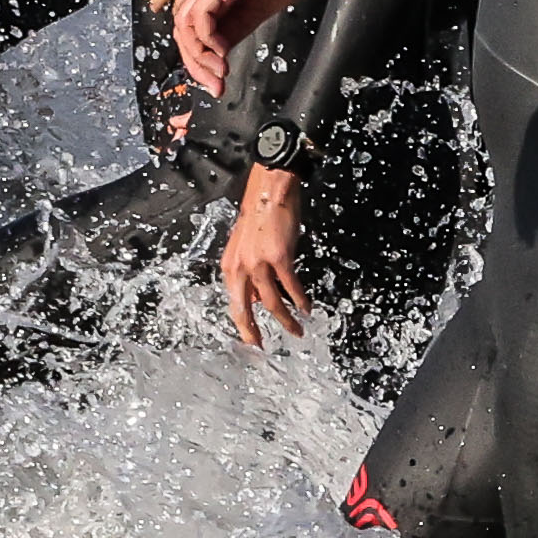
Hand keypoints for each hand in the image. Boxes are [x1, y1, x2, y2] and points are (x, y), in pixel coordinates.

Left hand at [180, 0, 333, 94]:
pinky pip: (200, 16)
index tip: (217, 83)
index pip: (196, 31)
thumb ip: (240, 28)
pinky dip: (207, 40)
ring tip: (219, 74)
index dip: (201, 60)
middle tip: (214, 86)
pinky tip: (223, 53)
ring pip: (186, 25)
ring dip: (199, 57)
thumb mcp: (264, 7)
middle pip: (184, 30)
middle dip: (195, 65)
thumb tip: (222, 52)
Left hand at [219, 165, 310, 346]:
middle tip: (261, 349)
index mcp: (230, 265)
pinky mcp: (279, 256)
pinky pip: (291, 286)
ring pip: (271, 302)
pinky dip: (301, 300)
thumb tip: (260, 296)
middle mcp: (240, 266)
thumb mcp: (247, 246)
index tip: (250, 340)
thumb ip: (250, 271)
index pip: (233, 303)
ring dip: (286, 320)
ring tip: (297, 330)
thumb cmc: (261, 214)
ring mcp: (258, 262)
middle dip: (253, 332)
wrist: (271, 188)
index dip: (241, 324)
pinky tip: (307, 309)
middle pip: (245, 309)